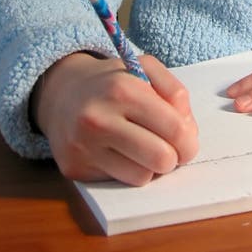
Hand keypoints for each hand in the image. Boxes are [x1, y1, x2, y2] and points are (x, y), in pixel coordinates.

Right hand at [32, 52, 198, 185]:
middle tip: (172, 151)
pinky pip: (119, 182)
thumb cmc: (113, 82)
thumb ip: (175, 91)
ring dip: (150, 167)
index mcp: (124, 89)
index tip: (188, 142)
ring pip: (142, 176)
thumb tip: (187, 130)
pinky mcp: (75, 168)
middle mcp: (100, 118)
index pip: (174, 127)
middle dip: (174, 158)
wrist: (62, 93)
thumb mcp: (145, 69)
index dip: (189, 141)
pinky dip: (127, 171)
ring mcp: (85, 146)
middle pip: (161, 158)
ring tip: (144, 149)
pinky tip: (121, 154)